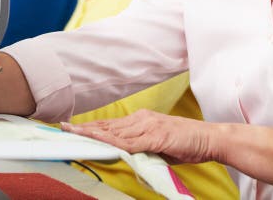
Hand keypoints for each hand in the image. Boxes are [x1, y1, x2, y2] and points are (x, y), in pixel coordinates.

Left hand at [61, 109, 217, 164]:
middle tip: (62, 128)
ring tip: (73, 133)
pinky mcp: (155, 137)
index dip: (90, 126)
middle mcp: (141, 119)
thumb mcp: (158, 145)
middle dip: (84, 128)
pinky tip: (99, 142)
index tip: (72, 127)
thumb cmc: (186, 143)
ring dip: (92, 133)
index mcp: (141, 119)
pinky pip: (129, 142)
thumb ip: (141, 147)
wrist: (209, 138)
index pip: (110, 124)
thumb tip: (125, 154)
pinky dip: (112, 142)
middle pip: (107, 126)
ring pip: (114, 132)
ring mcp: (148, 126)